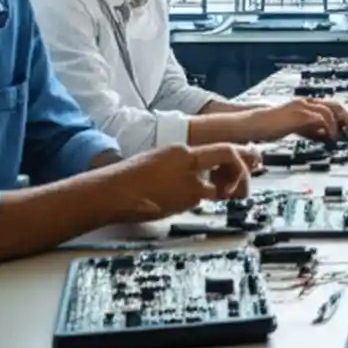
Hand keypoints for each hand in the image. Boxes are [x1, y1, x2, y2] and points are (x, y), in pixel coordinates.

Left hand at [111, 143, 254, 221]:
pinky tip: (191, 196)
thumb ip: (208, 190)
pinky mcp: (152, 168)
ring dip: (213, 177)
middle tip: (235, 192)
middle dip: (230, 172)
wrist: (107, 195)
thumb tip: (218, 189)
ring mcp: (164, 158)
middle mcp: (178, 150)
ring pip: (199, 163)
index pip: (226, 151)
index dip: (240, 170)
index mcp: (189, 154)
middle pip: (214, 155)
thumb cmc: (144, 196)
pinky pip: (184, 170)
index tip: (239, 190)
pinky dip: (196, 181)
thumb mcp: (186, 196)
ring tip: (216, 196)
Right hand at [258, 98, 347, 141]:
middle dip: (347, 118)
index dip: (344, 117)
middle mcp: (306, 102)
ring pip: (329, 110)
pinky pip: (320, 118)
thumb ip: (311, 129)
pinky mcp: (298, 115)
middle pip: (335, 105)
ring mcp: (302, 107)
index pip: (331, 106)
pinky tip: (330, 137)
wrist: (255, 123)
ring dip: (339, 124)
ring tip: (342, 137)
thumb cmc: (273, 127)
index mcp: (307, 104)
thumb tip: (327, 136)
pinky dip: (329, 127)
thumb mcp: (297, 128)